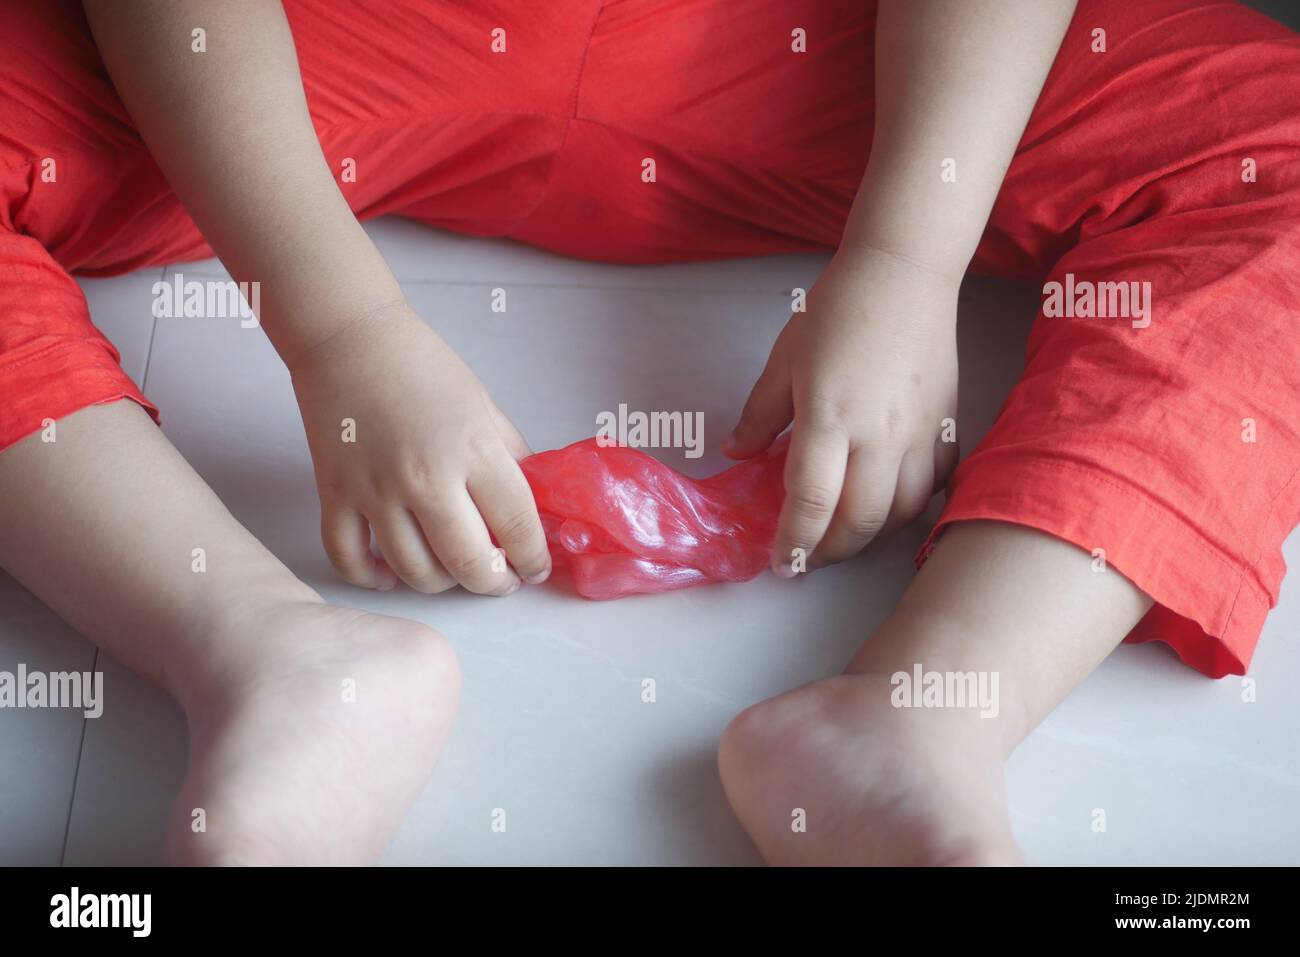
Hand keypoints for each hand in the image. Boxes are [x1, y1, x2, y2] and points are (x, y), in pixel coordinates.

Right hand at [288, 302, 549, 594]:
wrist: (350, 340)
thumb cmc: (423, 366)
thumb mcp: (485, 407)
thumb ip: (511, 458)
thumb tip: (533, 505)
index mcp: (474, 451)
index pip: (518, 525)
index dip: (534, 558)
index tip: (536, 567)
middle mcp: (426, 479)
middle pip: (470, 564)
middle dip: (494, 583)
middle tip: (502, 579)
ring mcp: (376, 492)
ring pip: (415, 572)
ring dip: (443, 584)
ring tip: (454, 572)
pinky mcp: (334, 495)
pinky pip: (350, 559)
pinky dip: (372, 578)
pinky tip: (391, 575)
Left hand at [724, 247, 959, 574]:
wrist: (903, 274)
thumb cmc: (836, 310)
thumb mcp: (784, 360)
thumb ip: (760, 415)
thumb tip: (737, 454)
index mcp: (829, 416)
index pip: (812, 502)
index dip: (794, 543)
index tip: (780, 564)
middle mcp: (878, 433)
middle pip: (860, 521)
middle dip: (830, 553)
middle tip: (807, 559)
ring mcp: (918, 432)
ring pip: (902, 513)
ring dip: (870, 538)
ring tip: (842, 538)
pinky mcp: (946, 423)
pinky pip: (935, 484)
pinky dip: (912, 507)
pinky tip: (889, 506)